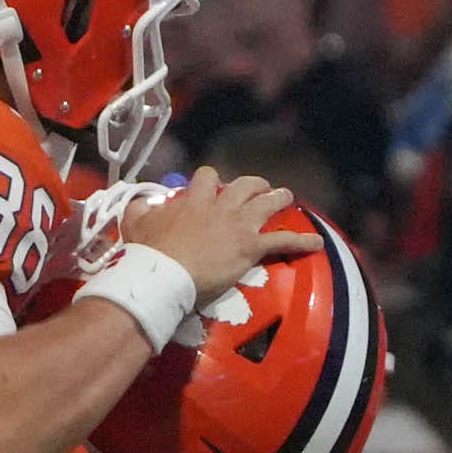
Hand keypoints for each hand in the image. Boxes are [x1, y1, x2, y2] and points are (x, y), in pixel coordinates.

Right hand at [122, 168, 322, 302]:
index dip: (211, 181)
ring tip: (286, 198)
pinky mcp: (251, 247)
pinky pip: (283, 240)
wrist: (163, 276)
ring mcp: (239, 225)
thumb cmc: (147, 253)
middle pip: (245, 184)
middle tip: (257, 190)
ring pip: (267, 203)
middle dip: (254, 185)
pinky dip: (301, 242)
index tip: (211, 190)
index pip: (207, 176)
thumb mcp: (134, 224)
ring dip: (279, 198)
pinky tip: (316, 243)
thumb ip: (138, 209)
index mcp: (194, 199)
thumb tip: (140, 202)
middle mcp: (221, 206)